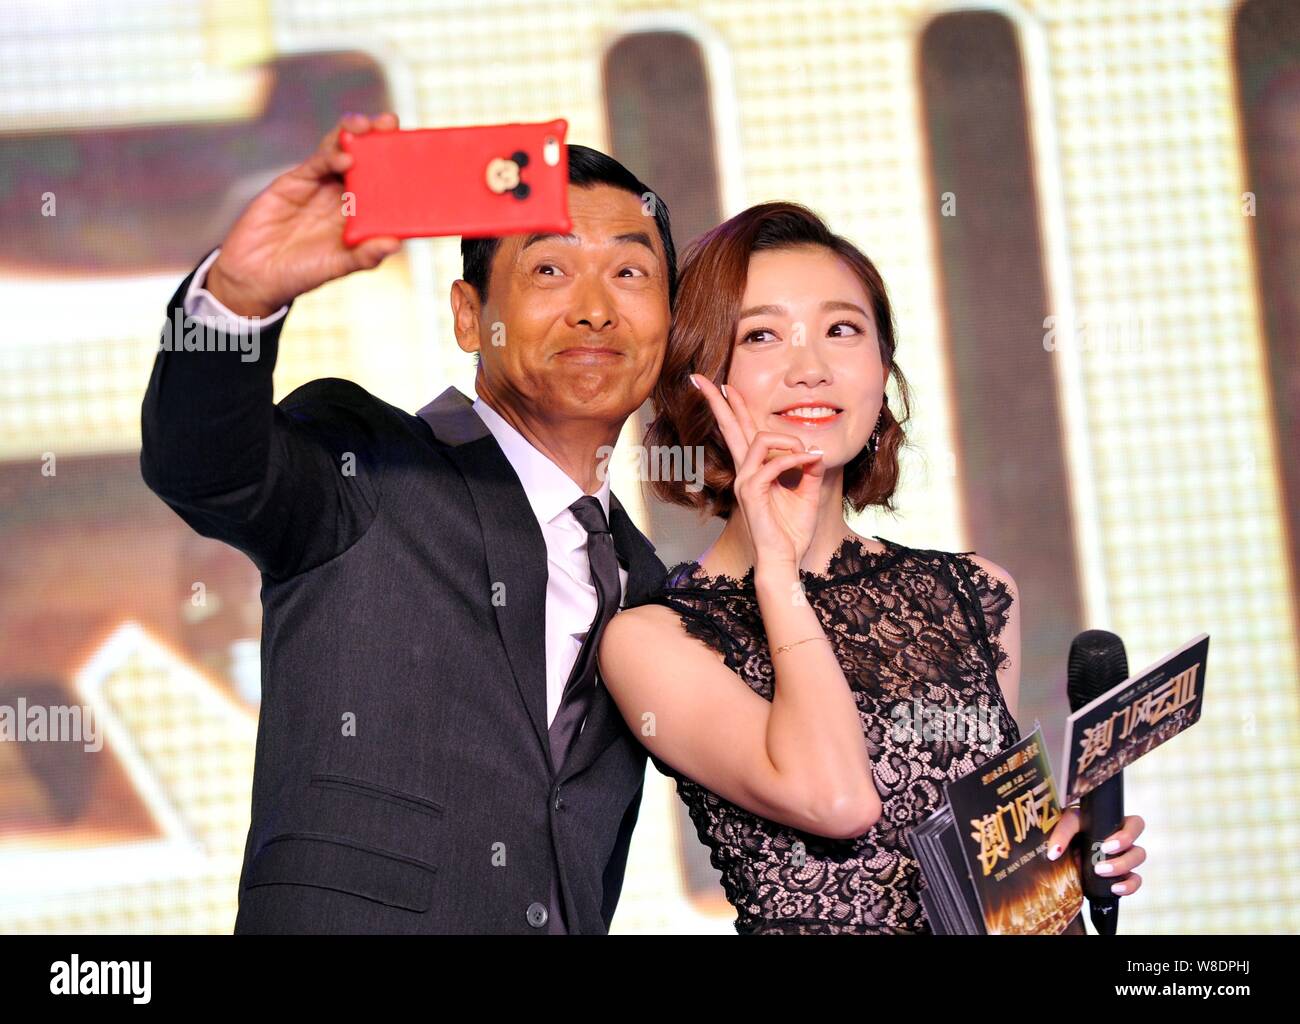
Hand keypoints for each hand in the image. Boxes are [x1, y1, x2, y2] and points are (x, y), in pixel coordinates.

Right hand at [207, 112, 404, 316]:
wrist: (256, 274)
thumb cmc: (303, 272)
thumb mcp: (339, 266)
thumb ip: (364, 256)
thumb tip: (395, 243)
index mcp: (359, 213)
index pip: (384, 183)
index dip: (397, 164)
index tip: (414, 149)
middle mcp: (342, 195)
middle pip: (364, 158)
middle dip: (377, 138)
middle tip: (390, 122)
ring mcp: (319, 185)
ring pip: (339, 151)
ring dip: (354, 135)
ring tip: (369, 126)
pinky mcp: (295, 181)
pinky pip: (315, 163)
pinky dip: (329, 156)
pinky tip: (345, 157)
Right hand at [690, 374, 824, 571]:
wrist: (784, 559)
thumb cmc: (792, 530)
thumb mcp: (808, 491)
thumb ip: (809, 468)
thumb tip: (814, 448)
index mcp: (755, 469)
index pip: (742, 432)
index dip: (734, 407)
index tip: (724, 386)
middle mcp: (745, 471)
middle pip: (730, 427)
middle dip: (718, 401)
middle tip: (701, 378)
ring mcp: (745, 480)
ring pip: (761, 439)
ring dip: (790, 441)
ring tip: (808, 454)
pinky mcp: (751, 491)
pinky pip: (773, 463)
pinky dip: (796, 460)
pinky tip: (810, 462)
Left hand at [1048, 806, 1146, 896]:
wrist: (1062, 857)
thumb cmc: (1069, 834)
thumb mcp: (1065, 825)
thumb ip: (1061, 833)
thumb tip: (1055, 852)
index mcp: (1114, 826)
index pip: (1136, 825)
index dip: (1128, 835)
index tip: (1106, 846)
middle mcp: (1123, 843)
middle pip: (1140, 848)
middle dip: (1124, 856)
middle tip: (1103, 858)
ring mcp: (1123, 860)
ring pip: (1137, 865)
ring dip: (1121, 867)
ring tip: (1100, 871)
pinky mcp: (1121, 877)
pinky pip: (1135, 881)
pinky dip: (1128, 886)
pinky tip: (1114, 888)